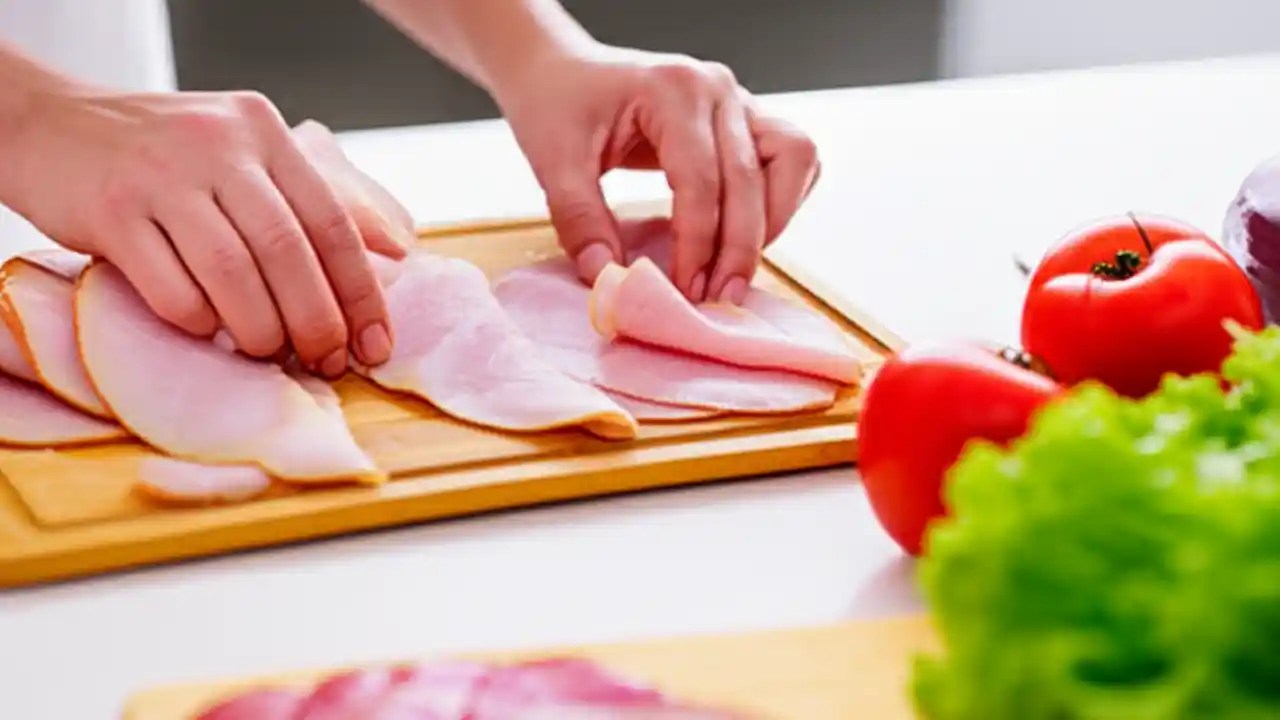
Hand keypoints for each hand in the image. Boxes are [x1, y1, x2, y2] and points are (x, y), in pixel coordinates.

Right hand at [3, 89, 402, 375]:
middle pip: (288, 250)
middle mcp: (218, 145)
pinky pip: (170, 286)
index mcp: (263, 133)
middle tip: (326, 362)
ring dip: (258, 330)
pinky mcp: (111, 209)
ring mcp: (162, 175)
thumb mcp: (242, 155)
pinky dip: (198, 323)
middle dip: (316, 321)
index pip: (331, 221)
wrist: (50, 125)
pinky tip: (206, 333)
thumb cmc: (163, 156)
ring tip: (268, 355)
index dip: (361, 292)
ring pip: (232, 272)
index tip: (375, 345)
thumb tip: (394, 254)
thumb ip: (308, 200)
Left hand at [493, 44, 819, 302]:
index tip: (684, 292)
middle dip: (739, 248)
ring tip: (734, 268)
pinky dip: (779, 201)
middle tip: (717, 297)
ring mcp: (738, 101)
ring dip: (772, 220)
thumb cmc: (557, 103)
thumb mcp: (553, 161)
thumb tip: (608, 280)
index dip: (697, 244)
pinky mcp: (745, 119)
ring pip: (795, 160)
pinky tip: (743, 235)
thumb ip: (580, 220)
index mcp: (672, 89)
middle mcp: (717, 89)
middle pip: (752, 179)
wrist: (561, 70)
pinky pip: (791, 159)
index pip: (702, 179)